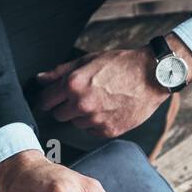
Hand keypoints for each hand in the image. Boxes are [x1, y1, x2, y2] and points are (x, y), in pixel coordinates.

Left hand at [35, 47, 176, 138]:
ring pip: (76, 123)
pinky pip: (92, 130)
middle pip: (58, 115)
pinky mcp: (107, 131)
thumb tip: (39, 79)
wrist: (152, 76)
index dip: (47, 99)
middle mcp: (81, 104)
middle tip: (80, 96)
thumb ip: (60, 72)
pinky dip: (97, 123)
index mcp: (73, 85)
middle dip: (65, 107)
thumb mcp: (87, 61)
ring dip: (82, 115)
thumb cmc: (120, 65)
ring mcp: (94, 120)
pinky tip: (108, 109)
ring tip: (99, 100)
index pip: (45, 101)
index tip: (50, 99)